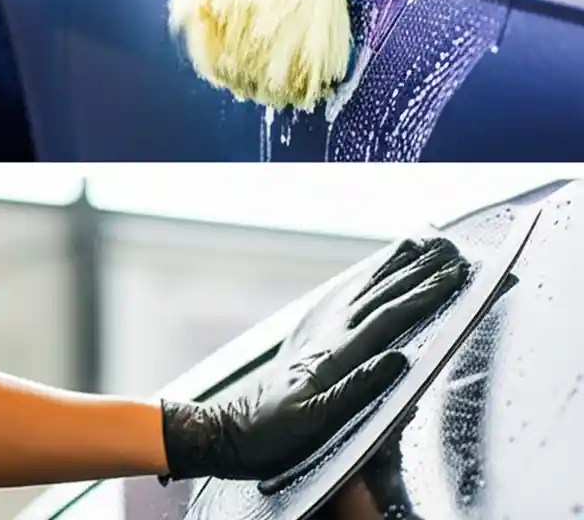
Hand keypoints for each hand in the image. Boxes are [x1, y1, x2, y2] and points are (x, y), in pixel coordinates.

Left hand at [162, 238, 468, 479]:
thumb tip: (398, 360)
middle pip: (381, 299)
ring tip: (419, 248)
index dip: (423, 296)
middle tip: (452, 254)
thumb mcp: (314, 422)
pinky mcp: (316, 350)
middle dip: (418, 277)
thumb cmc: (270, 435)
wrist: (228, 434)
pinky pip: (348, 308)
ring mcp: (322, 342)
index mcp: (335, 357)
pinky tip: (375, 277)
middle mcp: (331, 342)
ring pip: (365, 297)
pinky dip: (367, 287)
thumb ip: (355, 391)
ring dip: (395, 273)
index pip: (388, 319)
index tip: (454, 275)